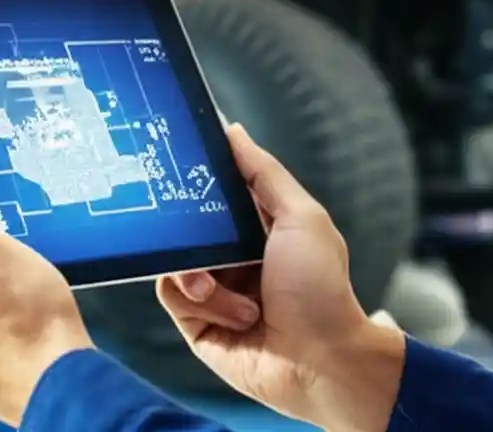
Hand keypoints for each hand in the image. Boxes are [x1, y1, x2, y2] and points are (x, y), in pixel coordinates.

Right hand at [157, 125, 405, 431]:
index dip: (198, 180)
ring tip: (243, 299)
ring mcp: (214, 292)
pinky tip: (239, 315)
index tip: (177, 160)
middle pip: (187, 227)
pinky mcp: (197, 324)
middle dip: (189, 230)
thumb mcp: (300, 218)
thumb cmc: (322, 289)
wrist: (321, 361)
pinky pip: (171, 295)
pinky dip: (201, 301)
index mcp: (259, 230)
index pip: (216, 195)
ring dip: (206, 278)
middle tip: (198, 233)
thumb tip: (233, 131)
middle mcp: (233, 258)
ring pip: (174, 261)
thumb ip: (264, 173)